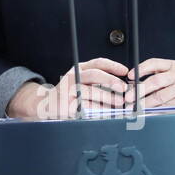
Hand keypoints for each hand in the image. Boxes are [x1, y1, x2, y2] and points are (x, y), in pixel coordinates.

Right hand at [10, 57, 130, 119]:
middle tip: (124, 88)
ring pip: (91, 91)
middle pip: (94, 74)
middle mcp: (73, 76)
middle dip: (111, 80)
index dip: (113, 66)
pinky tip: (108, 111)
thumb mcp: (82, 80)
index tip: (125, 71)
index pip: (98, 63)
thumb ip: (98, 80)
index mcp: (79, 69)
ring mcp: (69, 90)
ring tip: (119, 102)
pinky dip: (99, 109)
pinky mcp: (68, 103)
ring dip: (108, 97)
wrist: (49, 104)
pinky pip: (87, 106)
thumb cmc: (71, 93)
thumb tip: (122, 84)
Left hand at [128, 58, 174, 107]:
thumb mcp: (167, 75)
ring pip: (160, 97)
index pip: (154, 63)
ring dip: (144, 103)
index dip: (141, 69)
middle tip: (129, 97)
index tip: (130, 76)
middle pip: (156, 81)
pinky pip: (166, 107)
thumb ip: (151, 77)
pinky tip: (146, 113)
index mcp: (172, 65)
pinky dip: (154, 111)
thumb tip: (132, 86)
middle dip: (140, 90)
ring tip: (134, 108)